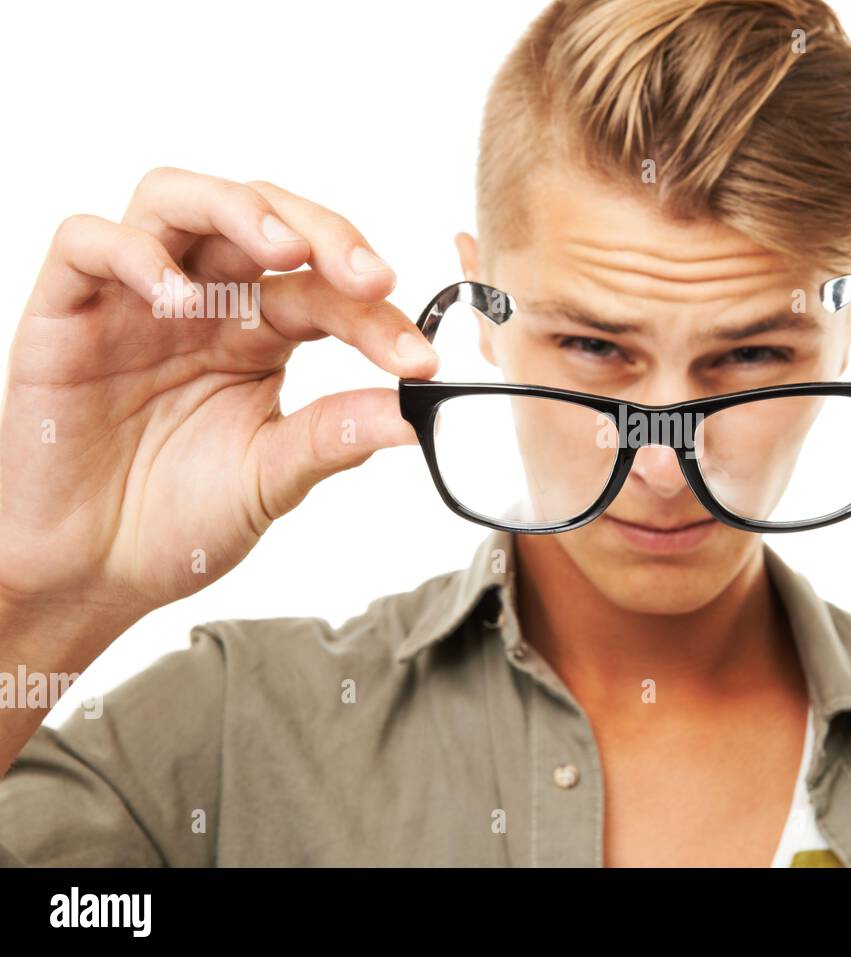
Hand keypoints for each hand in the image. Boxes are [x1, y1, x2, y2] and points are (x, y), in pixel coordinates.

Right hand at [0, 168, 438, 653]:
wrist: (91, 573)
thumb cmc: (179, 520)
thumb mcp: (272, 479)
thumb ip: (335, 437)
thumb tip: (416, 415)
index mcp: (259, 333)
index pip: (326, 293)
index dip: (377, 317)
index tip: (419, 361)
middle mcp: (203, 301)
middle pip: (262, 216)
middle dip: (323, 233)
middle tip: (369, 277)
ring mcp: (134, 299)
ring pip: (176, 198)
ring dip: (237, 209)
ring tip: (282, 251)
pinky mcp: (66, 313)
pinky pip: (85, 243)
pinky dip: (131, 251)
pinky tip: (177, 296)